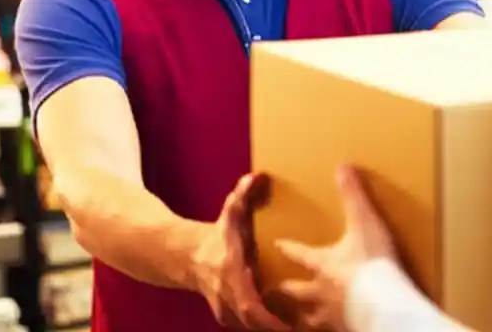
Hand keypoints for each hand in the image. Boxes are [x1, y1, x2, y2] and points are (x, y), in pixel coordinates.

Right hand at [192, 172, 289, 330]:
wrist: (187, 255)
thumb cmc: (218, 235)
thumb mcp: (230, 212)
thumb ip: (244, 195)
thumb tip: (258, 175)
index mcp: (230, 273)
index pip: (249, 304)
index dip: (268, 318)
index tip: (288, 325)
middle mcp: (226, 295)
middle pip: (252, 323)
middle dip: (275, 328)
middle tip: (303, 330)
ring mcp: (225, 309)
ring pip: (248, 328)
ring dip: (271, 328)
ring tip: (300, 328)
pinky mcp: (228, 316)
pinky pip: (246, 328)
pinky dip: (264, 328)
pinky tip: (286, 327)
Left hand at [275, 166, 398, 330]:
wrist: (382, 308)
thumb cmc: (372, 265)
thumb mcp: (364, 223)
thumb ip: (354, 196)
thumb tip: (342, 166)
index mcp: (322, 264)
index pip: (299, 253)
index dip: (288, 247)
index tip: (276, 244)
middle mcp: (319, 293)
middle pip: (293, 294)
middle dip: (281, 293)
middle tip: (269, 293)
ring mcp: (330, 318)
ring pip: (305, 320)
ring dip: (297, 319)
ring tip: (292, 320)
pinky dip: (326, 331)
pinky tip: (331, 330)